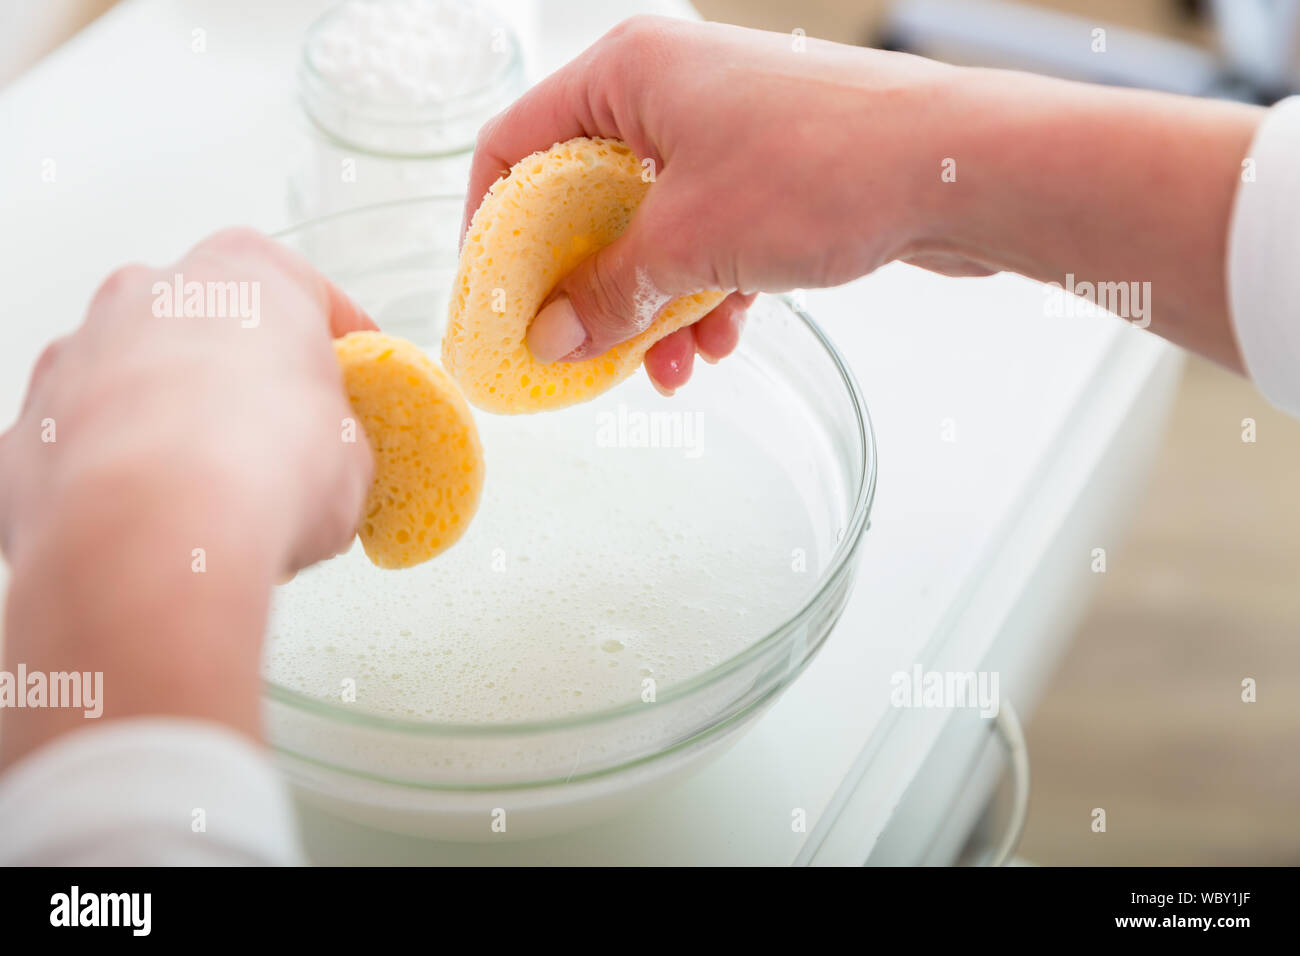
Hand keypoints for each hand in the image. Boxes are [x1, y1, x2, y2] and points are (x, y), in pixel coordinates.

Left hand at [0, 228, 374, 765]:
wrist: (153, 541)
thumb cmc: (258, 472)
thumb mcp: (355, 458)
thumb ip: (337, 438)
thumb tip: (330, 464)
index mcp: (246, 273)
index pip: (307, 294)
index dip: (336, 345)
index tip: (351, 379)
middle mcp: (149, 293)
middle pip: (208, 324)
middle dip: (241, 374)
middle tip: (280, 437)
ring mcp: (76, 355)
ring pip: (133, 378)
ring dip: (169, 420)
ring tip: (212, 490)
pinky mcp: (26, 429)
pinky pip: (81, 443)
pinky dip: (111, 474)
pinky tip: (150, 520)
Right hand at [466, 16, 1261, 385]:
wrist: (965, 171)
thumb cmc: (828, 168)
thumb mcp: (691, 242)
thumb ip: (608, 292)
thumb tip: (549, 339)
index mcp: (629, 74)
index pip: (516, 146)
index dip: (494, 229)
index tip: (495, 300)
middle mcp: (671, 92)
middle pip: (586, 199)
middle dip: (587, 286)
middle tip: (577, 352)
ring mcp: (725, 133)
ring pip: (652, 232)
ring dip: (650, 308)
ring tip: (664, 373)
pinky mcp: (771, 175)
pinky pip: (709, 241)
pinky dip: (705, 296)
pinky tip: (717, 345)